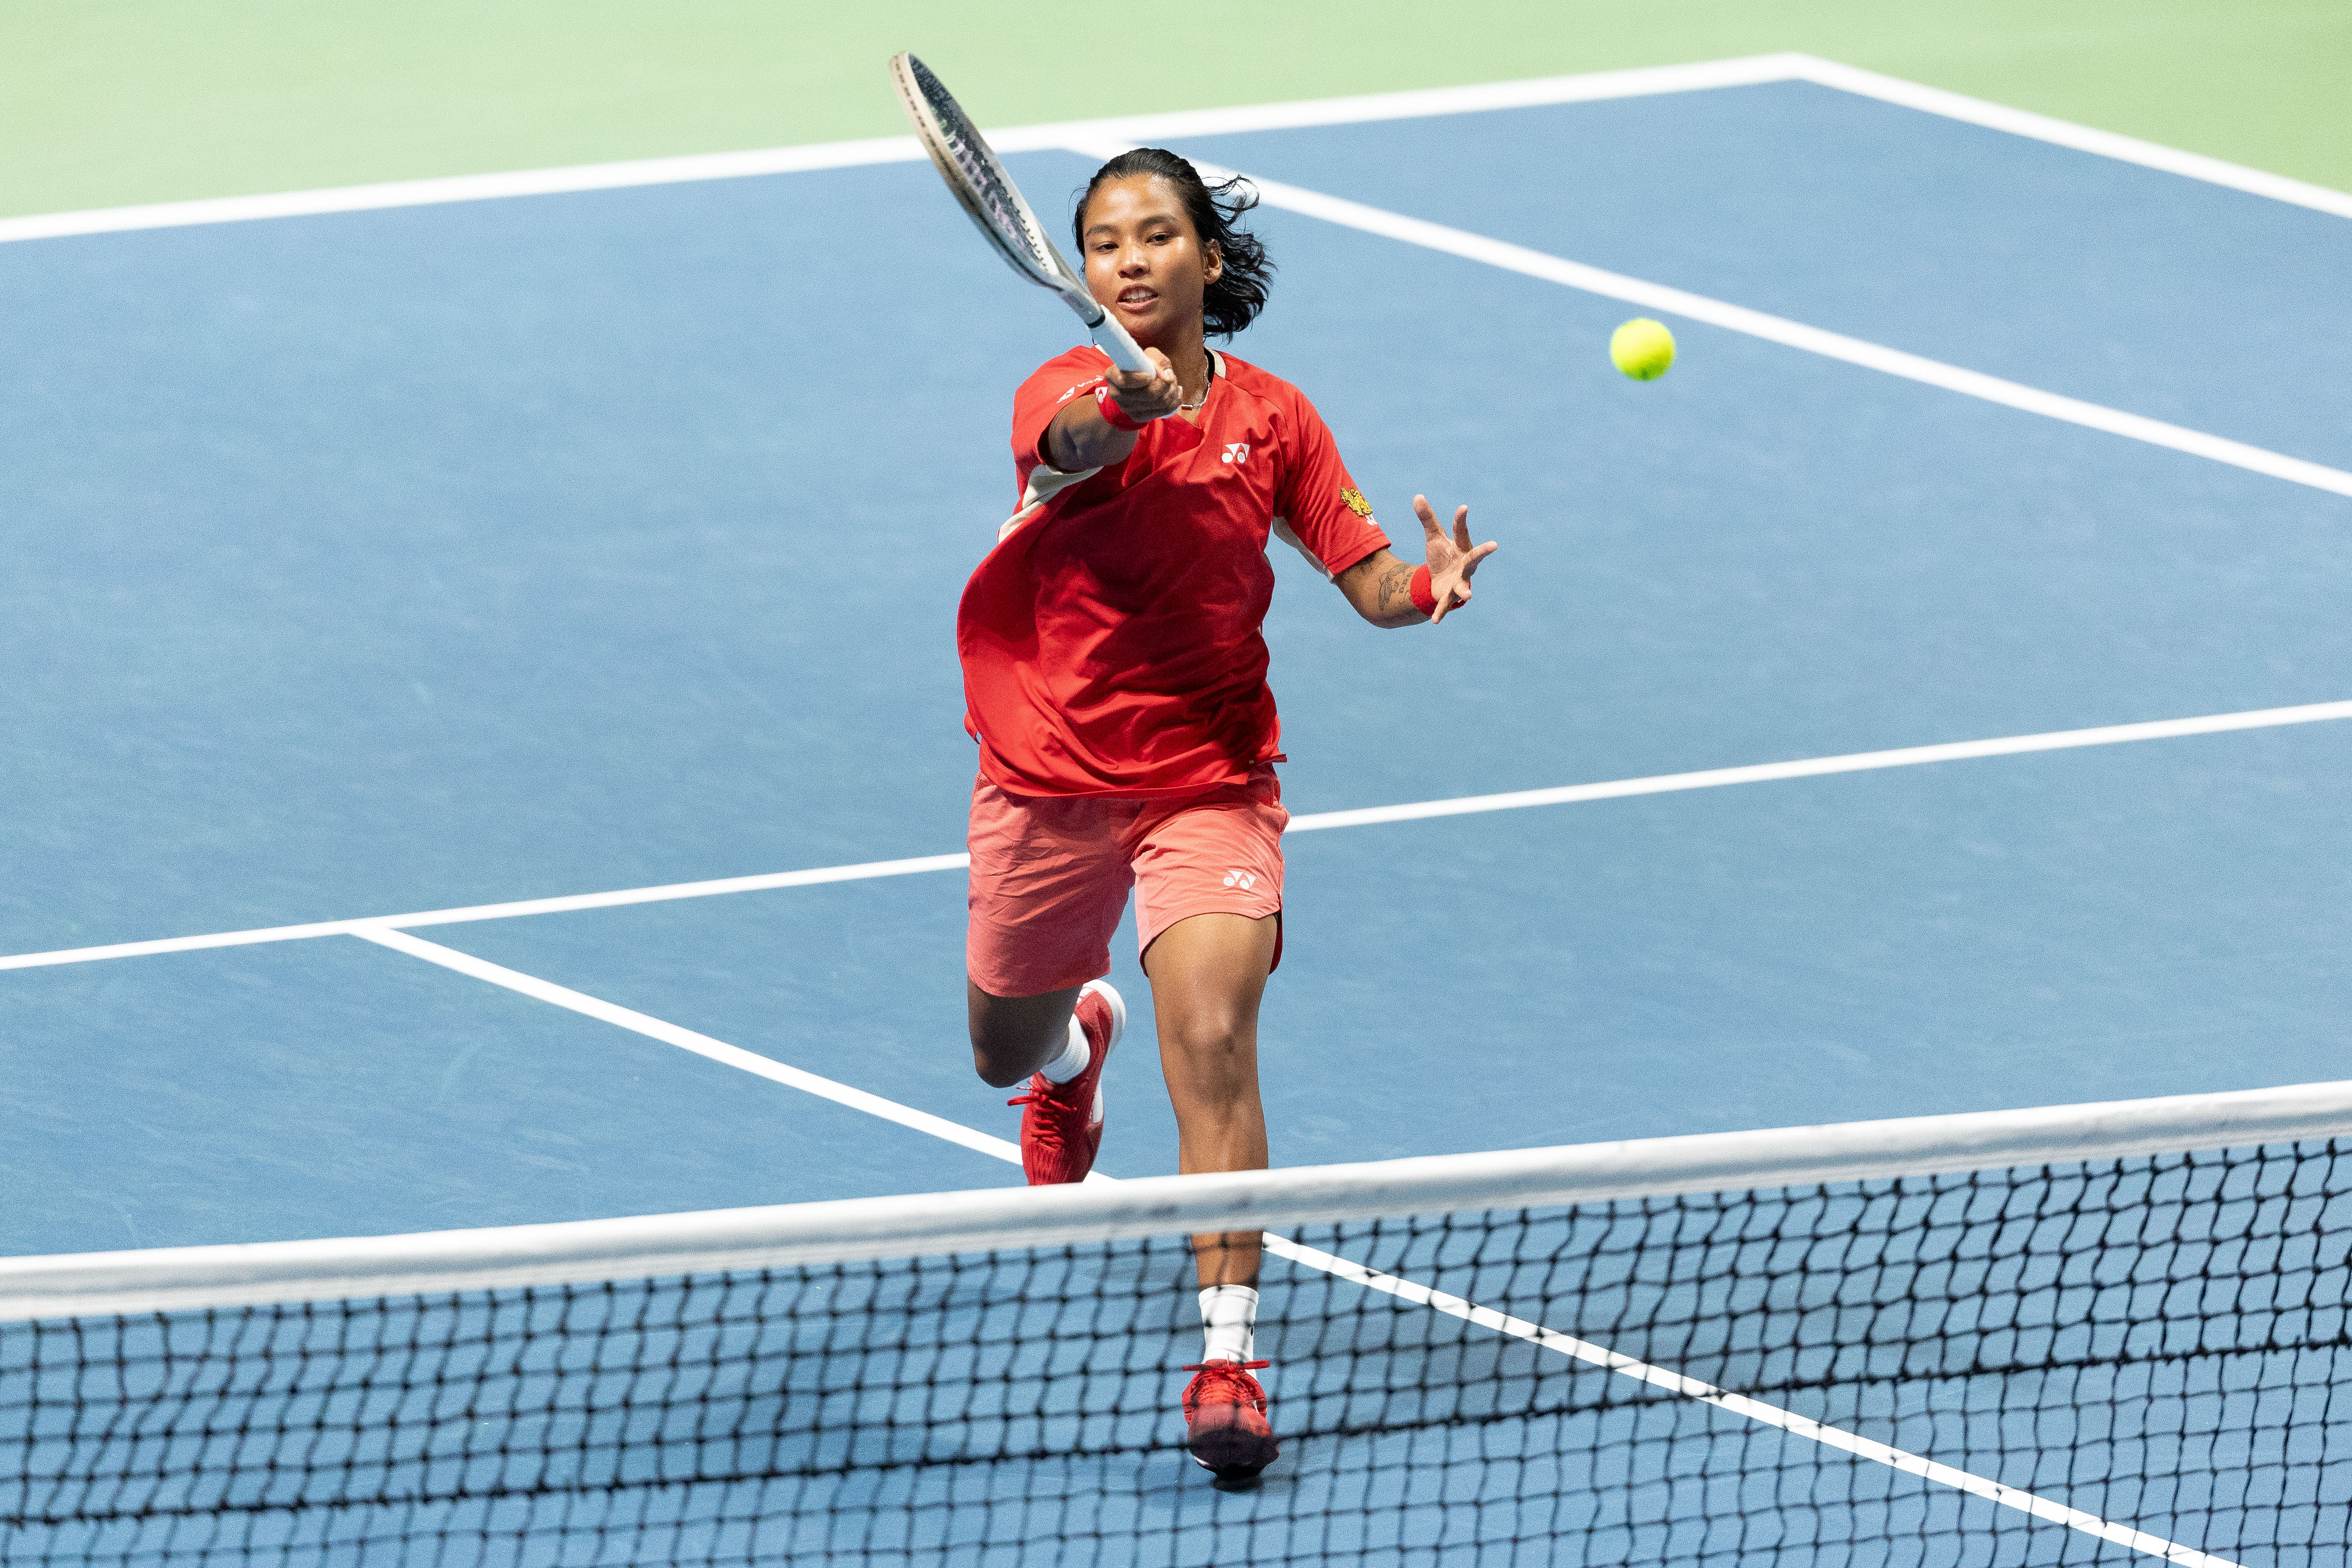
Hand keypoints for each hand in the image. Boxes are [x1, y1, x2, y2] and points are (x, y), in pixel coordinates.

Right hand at [1101, 347, 1183, 423]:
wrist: (1139, 382)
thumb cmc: (1142, 365)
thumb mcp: (1149, 355)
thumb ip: (1159, 361)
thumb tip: (1168, 377)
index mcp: (1112, 375)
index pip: (1124, 381)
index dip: (1140, 379)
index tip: (1151, 375)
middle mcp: (1116, 394)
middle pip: (1148, 394)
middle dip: (1165, 385)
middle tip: (1171, 377)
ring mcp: (1126, 408)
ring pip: (1158, 403)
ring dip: (1172, 392)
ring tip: (1173, 383)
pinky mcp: (1137, 417)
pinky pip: (1162, 412)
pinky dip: (1174, 402)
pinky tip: (1175, 393)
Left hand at [1415, 495, 1497, 622]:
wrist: (1440, 580)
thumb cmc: (1442, 556)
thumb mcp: (1433, 537)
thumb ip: (1427, 518)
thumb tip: (1416, 496)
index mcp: (1462, 547)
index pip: (1461, 531)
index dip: (1461, 520)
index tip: (1463, 507)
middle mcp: (1464, 564)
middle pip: (1474, 557)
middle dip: (1483, 551)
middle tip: (1494, 545)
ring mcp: (1459, 581)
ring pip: (1463, 585)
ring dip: (1465, 590)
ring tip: (1469, 595)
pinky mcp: (1449, 596)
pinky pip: (1445, 605)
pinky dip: (1440, 612)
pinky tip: (1435, 621)